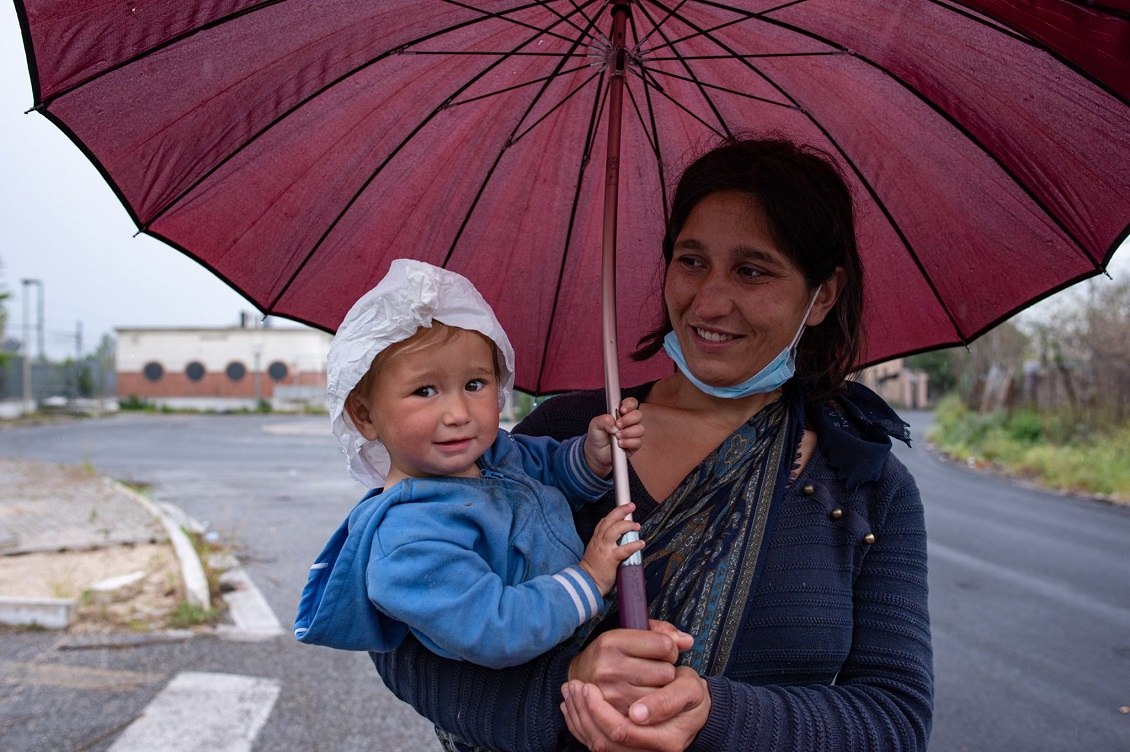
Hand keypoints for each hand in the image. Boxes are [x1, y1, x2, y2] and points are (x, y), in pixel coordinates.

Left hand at [560, 667, 709, 751]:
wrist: (695, 708)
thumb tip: (638, 714)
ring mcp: (636, 751)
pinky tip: (571, 705)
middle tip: (574, 685)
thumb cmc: (691, 695)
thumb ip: (667, 700)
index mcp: (666, 740)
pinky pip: (596, 742)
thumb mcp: (689, 689)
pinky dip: (579, 725)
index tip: (589, 687)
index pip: (623, 731)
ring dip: (579, 717)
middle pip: (605, 742)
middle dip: (584, 712)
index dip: (600, 711)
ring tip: (570, 690)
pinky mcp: (625, 747)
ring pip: (597, 744)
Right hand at [567, 620, 692, 712]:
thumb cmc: (610, 654)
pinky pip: (652, 711)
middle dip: (666, 670)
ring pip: (661, 693)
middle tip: (654, 670)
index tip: (661, 652)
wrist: (579, 678)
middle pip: (666, 672)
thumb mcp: (628, 634)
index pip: (664, 645)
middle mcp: (610, 667)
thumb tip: (688, 641)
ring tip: (648, 683)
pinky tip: (645, 698)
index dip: (669, 648)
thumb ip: (662, 632)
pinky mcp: (617, 713)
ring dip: (661, 689)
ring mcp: (612, 693)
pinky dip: (653, 706)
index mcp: (612, 641)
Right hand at [579, 503, 644, 593]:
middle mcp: (600, 541)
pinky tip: (640, 543)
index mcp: (596, 539)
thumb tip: (619, 539)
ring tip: (637, 526)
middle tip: (631, 506)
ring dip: (627, 525)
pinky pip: (624, 549)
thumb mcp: (594, 552)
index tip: (623, 509)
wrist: (586, 582)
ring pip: (615, 530)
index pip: (604, 522)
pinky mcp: (611, 559)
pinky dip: (634, 545)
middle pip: (610, 520)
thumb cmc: (592, 570)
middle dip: (621, 511)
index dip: (614, 514)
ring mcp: (605, 549)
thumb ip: (604, 544)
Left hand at [584, 397, 644, 475]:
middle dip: (628, 420)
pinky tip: (620, 444)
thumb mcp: (595, 424)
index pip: (632, 403)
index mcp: (621, 413)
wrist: (596, 452)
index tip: (622, 410)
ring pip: (640, 429)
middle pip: (638, 415)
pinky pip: (638, 442)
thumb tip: (613, 423)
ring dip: (628, 432)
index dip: (630, 404)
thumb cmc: (597, 435)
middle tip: (618, 425)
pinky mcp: (634, 445)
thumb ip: (603, 420)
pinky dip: (628, 442)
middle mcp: (630, 422)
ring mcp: (633, 433)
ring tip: (617, 436)